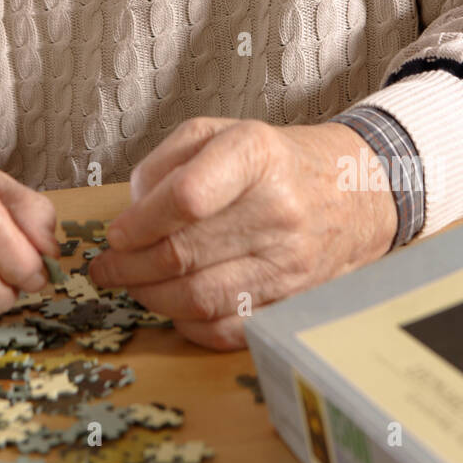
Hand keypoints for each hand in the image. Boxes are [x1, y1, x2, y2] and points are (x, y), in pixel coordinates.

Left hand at [89, 118, 397, 350]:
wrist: (355, 192)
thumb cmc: (273, 162)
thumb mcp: (219, 132)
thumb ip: (165, 162)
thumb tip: (132, 214)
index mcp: (255, 155)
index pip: (186, 197)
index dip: (140, 222)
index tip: (117, 234)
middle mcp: (278, 209)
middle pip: (184, 254)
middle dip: (130, 267)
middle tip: (107, 267)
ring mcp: (290, 262)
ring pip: (200, 297)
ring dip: (151, 298)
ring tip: (132, 285)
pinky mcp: (293, 301)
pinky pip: (228, 329)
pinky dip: (188, 325)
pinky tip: (173, 306)